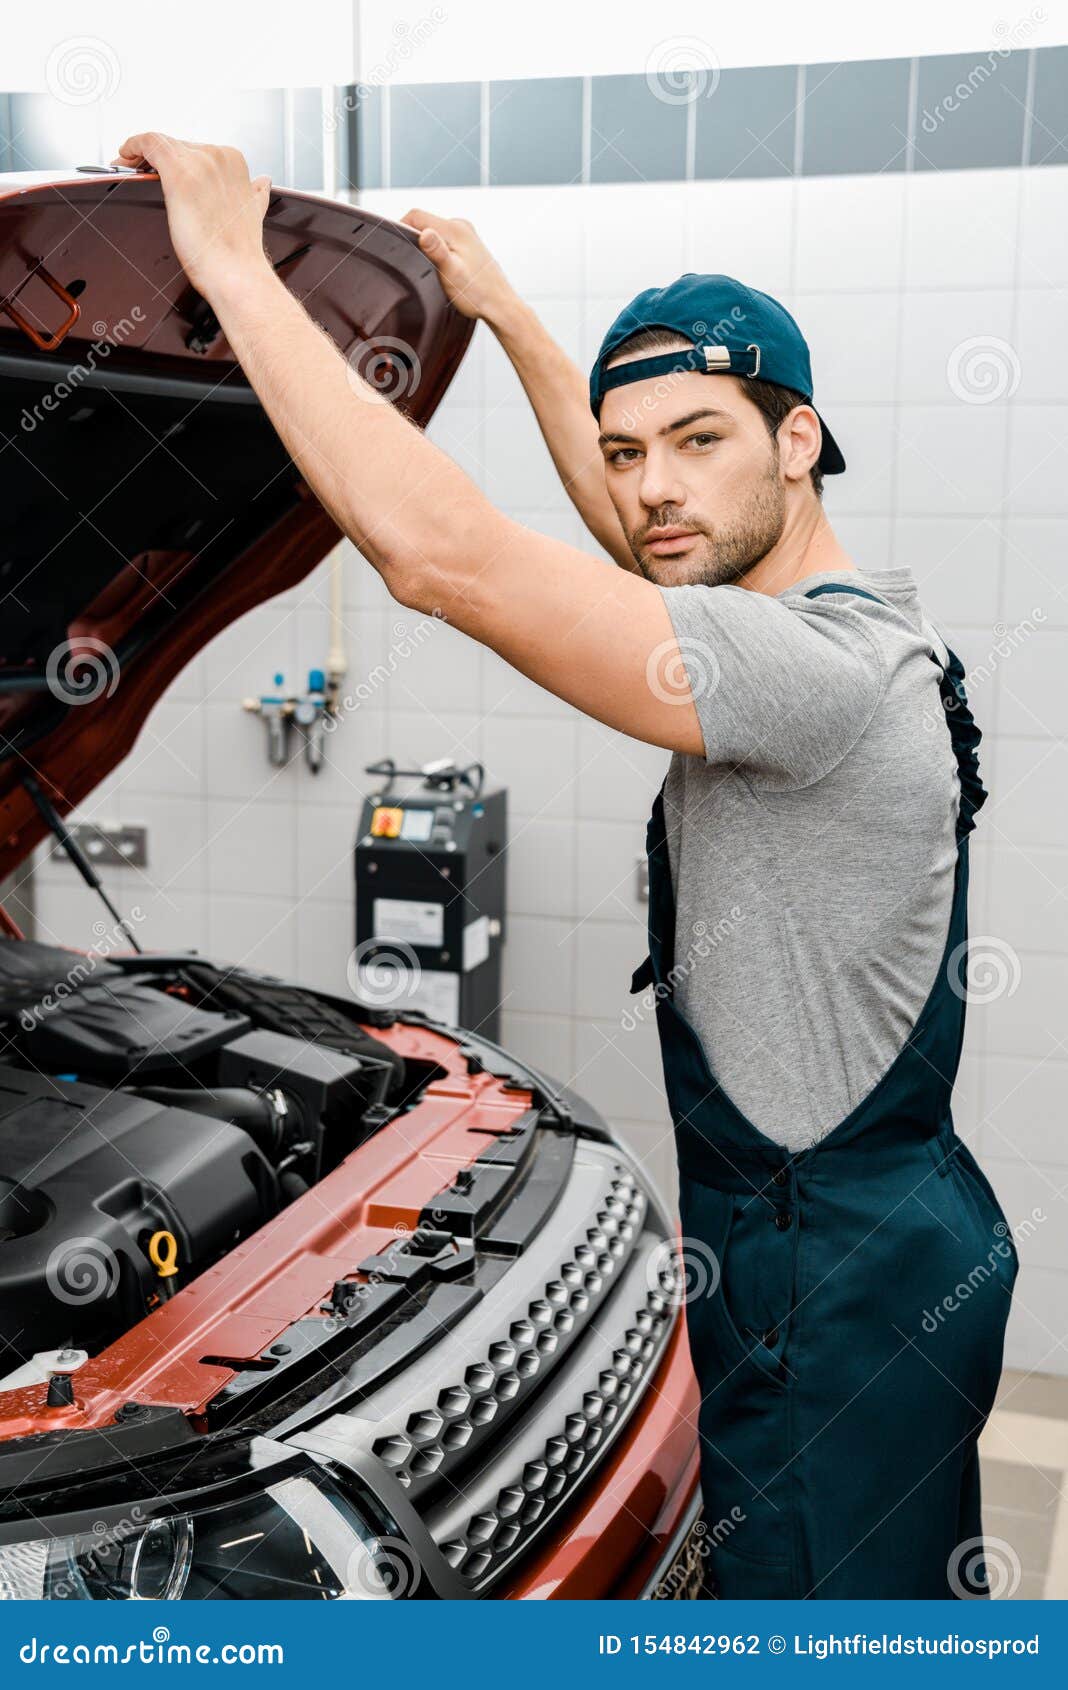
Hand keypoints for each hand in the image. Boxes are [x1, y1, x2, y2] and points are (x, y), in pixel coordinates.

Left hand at [111, 132, 271, 301]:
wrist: (236, 273)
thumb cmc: (239, 254)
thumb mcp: (253, 213)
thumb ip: (255, 194)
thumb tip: (261, 184)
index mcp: (235, 163)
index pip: (196, 149)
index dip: (176, 157)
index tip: (161, 170)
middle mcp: (218, 156)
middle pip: (177, 145)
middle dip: (156, 159)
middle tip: (137, 171)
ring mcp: (198, 162)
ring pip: (160, 144)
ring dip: (140, 154)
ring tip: (128, 168)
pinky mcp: (178, 172)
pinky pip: (147, 143)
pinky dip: (132, 145)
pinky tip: (124, 155)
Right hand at [401, 209, 517, 327]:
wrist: (499, 305)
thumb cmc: (478, 294)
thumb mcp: (451, 274)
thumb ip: (436, 251)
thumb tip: (423, 233)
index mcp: (455, 229)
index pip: (416, 216)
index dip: (400, 227)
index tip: (396, 246)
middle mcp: (461, 226)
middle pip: (424, 222)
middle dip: (413, 238)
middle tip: (412, 263)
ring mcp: (466, 234)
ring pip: (434, 232)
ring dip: (425, 245)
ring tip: (428, 268)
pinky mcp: (467, 244)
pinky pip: (443, 240)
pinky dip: (436, 250)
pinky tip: (440, 267)